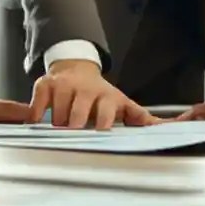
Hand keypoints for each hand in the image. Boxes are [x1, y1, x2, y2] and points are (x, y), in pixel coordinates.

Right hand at [29, 60, 157, 129]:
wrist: (76, 69)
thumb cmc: (101, 95)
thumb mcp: (123, 104)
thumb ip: (142, 118)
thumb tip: (167, 129)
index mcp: (106, 97)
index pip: (104, 113)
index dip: (101, 124)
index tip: (100, 135)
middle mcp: (84, 89)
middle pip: (75, 119)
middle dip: (74, 131)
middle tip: (75, 136)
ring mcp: (63, 86)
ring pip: (57, 118)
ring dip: (58, 128)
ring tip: (64, 125)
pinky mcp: (44, 85)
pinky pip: (37, 108)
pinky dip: (37, 118)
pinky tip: (42, 122)